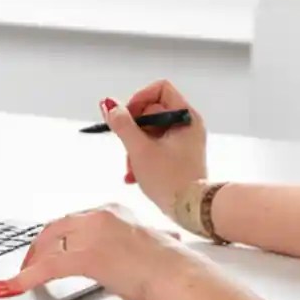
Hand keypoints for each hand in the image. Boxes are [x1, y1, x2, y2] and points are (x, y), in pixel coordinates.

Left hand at [0, 204, 207, 299]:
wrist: (177, 275)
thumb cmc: (171, 267)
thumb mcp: (149, 247)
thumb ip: (136, 245)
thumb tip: (136, 254)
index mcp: (113, 212)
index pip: (74, 220)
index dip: (57, 235)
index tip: (52, 246)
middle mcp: (99, 217)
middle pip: (56, 228)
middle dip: (39, 246)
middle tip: (30, 262)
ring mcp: (90, 235)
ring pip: (48, 246)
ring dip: (32, 262)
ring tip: (21, 277)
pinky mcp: (85, 257)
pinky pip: (46, 268)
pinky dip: (26, 278)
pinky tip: (15, 286)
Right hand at [105, 81, 207, 218]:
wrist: (192, 211)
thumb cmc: (169, 179)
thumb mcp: (139, 150)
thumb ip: (122, 125)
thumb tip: (108, 103)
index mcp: (185, 116)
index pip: (159, 89)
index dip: (139, 99)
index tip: (126, 117)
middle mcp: (187, 125)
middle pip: (151, 111)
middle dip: (133, 130)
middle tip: (126, 148)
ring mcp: (183, 141)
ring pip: (149, 132)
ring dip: (134, 148)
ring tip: (130, 169)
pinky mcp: (178, 156)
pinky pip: (154, 146)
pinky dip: (142, 157)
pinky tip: (133, 175)